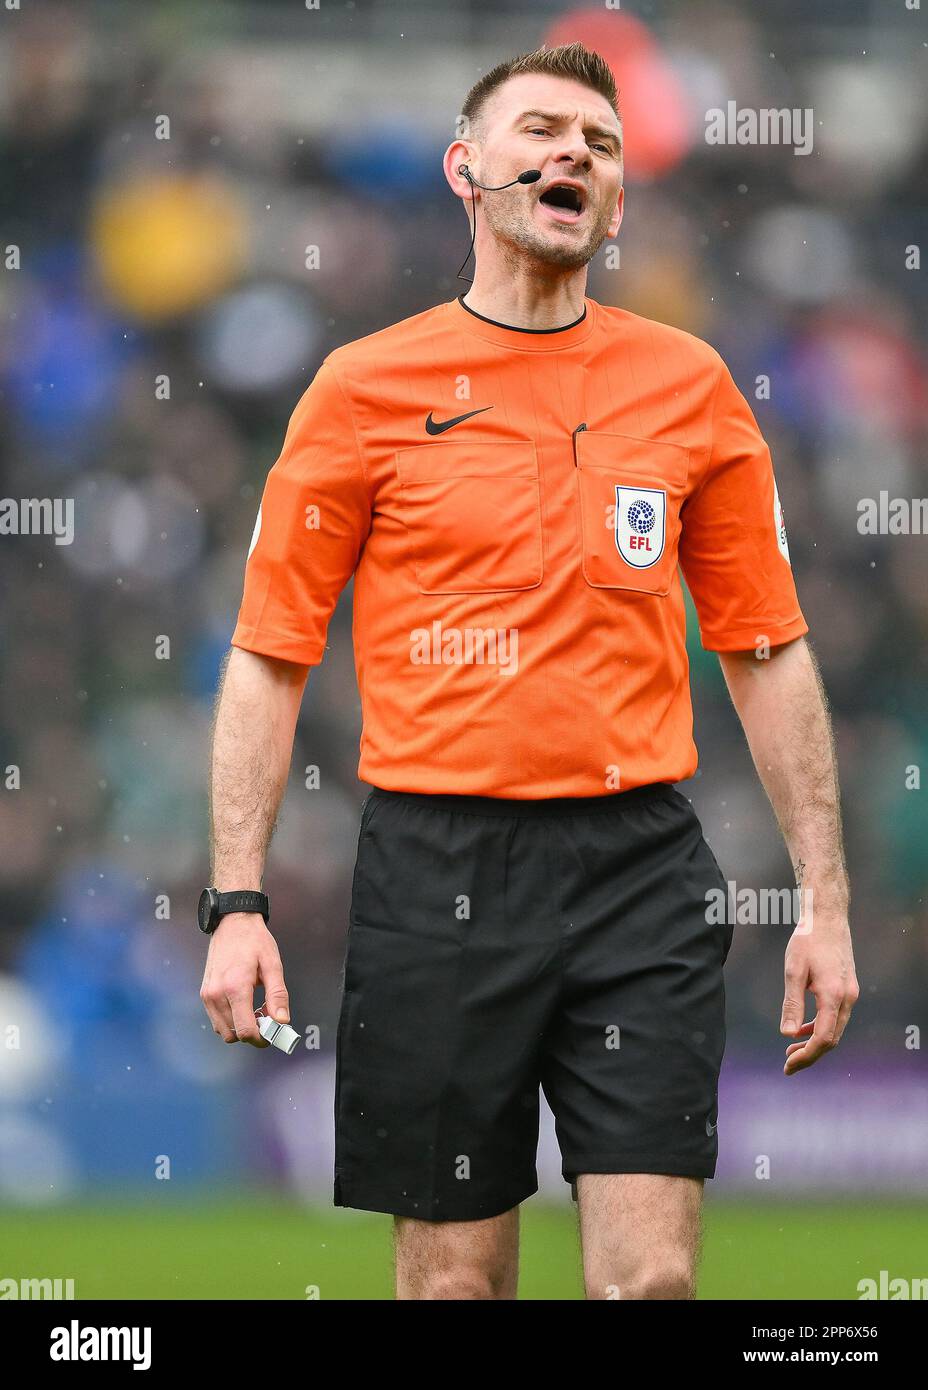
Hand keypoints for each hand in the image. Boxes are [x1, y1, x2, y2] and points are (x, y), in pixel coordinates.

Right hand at [199, 913, 289, 1046]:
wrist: (232, 922)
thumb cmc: (253, 940)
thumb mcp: (272, 964)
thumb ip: (277, 995)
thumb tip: (282, 1021)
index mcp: (235, 987)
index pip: (246, 1030)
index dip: (263, 1037)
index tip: (274, 1031)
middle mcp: (216, 994)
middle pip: (235, 1034)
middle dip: (254, 1032)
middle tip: (267, 1016)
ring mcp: (208, 995)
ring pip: (224, 1031)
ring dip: (241, 1027)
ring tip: (256, 1009)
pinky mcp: (205, 993)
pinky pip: (217, 1020)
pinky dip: (231, 1020)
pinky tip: (244, 1005)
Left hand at [780, 913, 858, 1074]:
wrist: (827, 918)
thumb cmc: (807, 941)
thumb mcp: (793, 971)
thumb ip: (792, 1003)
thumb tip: (788, 1034)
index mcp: (833, 995)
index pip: (823, 1038)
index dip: (807, 1056)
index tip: (789, 1066)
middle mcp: (847, 998)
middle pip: (832, 1039)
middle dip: (810, 1054)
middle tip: (787, 1065)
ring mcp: (850, 994)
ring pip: (835, 1030)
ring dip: (815, 1042)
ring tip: (792, 1050)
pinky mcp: (847, 989)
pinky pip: (835, 1017)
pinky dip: (820, 1027)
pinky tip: (803, 1029)